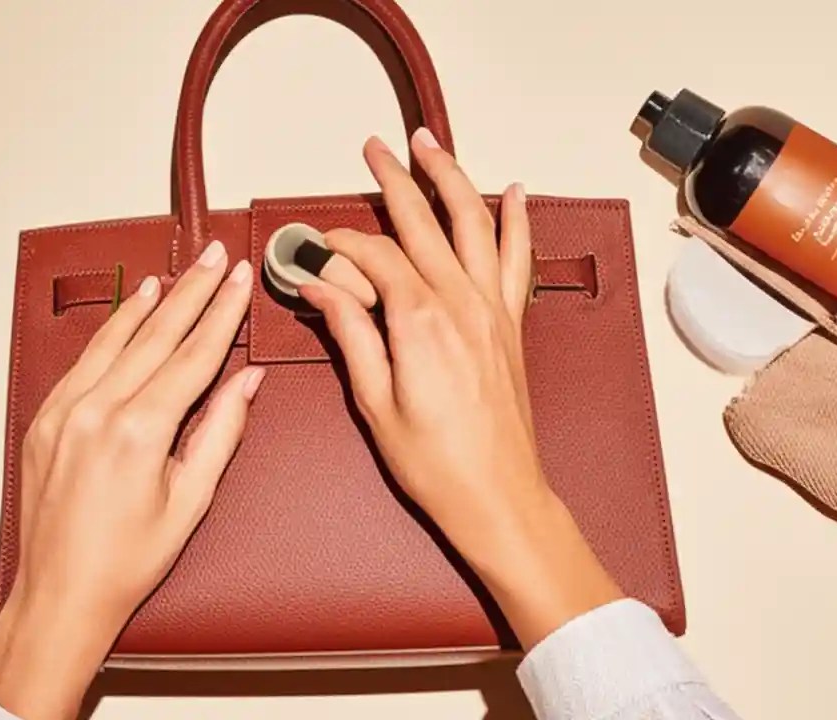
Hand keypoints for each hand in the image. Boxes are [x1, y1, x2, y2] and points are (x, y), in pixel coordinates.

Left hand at [0, 243, 263, 719]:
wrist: (59, 594)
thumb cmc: (126, 561)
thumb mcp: (190, 502)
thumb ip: (220, 433)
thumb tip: (247, 382)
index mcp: (139, 432)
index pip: (194, 356)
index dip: (221, 314)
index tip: (237, 280)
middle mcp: (97, 412)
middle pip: (157, 336)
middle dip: (192, 292)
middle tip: (214, 257)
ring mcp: (65, 412)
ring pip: (116, 340)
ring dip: (149, 303)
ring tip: (174, 273)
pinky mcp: (45, 420)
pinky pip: (84, 362)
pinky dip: (110, 333)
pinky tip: (127, 313)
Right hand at [300, 129, 620, 647]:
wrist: (498, 496)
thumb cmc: (435, 463)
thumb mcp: (373, 402)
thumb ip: (351, 334)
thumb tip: (322, 286)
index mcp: (419, 322)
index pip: (374, 257)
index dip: (341, 243)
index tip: (319, 244)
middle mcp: (461, 304)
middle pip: (424, 222)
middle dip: (395, 179)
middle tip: (374, 148)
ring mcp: (492, 310)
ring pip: (474, 223)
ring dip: (451, 178)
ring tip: (430, 144)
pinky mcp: (511, 324)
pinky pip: (517, 258)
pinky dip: (516, 221)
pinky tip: (513, 193)